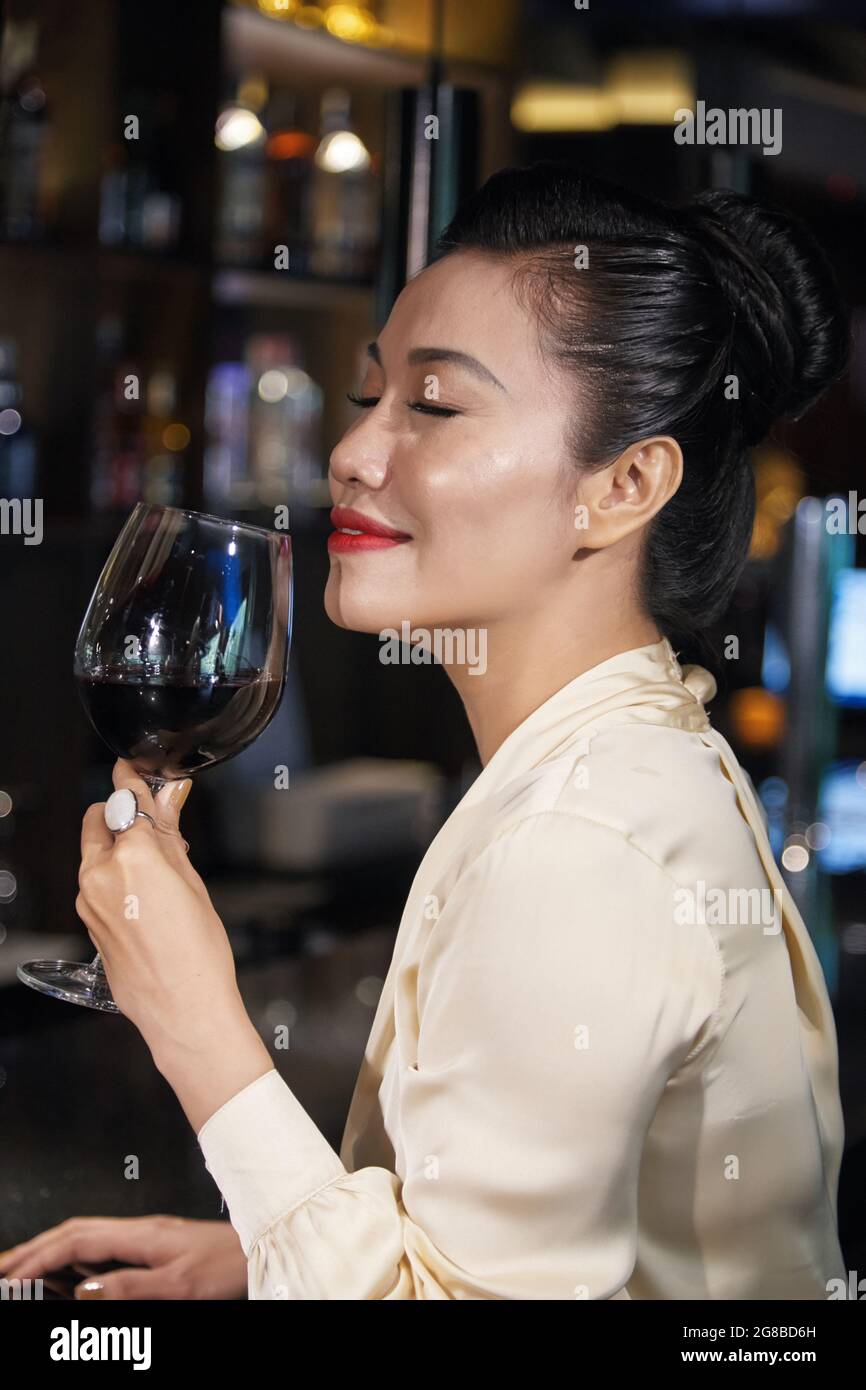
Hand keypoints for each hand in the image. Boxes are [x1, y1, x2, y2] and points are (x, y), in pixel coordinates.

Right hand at [0, 1216, 247, 1299]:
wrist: (264, 1244)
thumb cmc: (229, 1262)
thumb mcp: (180, 1284)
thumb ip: (131, 1286)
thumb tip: (85, 1289)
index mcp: (141, 1235)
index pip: (76, 1241)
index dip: (39, 1255)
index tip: (12, 1271)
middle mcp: (141, 1230)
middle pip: (75, 1232)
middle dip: (36, 1248)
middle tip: (6, 1266)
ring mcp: (148, 1235)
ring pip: (88, 1235)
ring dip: (53, 1248)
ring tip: (27, 1265)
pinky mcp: (157, 1244)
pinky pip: (104, 1243)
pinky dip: (77, 1253)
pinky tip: (73, 1267)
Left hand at [76, 760, 273, 1130]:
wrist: (183, 1010)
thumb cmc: (198, 954)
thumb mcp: (192, 882)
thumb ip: (169, 833)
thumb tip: (166, 797)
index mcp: (131, 856)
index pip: (125, 799)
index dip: (132, 780)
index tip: (133, 768)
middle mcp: (99, 874)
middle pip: (99, 822)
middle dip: (120, 816)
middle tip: (153, 826)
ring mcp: (88, 901)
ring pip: (95, 854)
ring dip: (117, 850)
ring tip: (159, 873)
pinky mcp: (87, 922)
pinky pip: (95, 884)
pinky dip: (113, 879)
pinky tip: (146, 898)